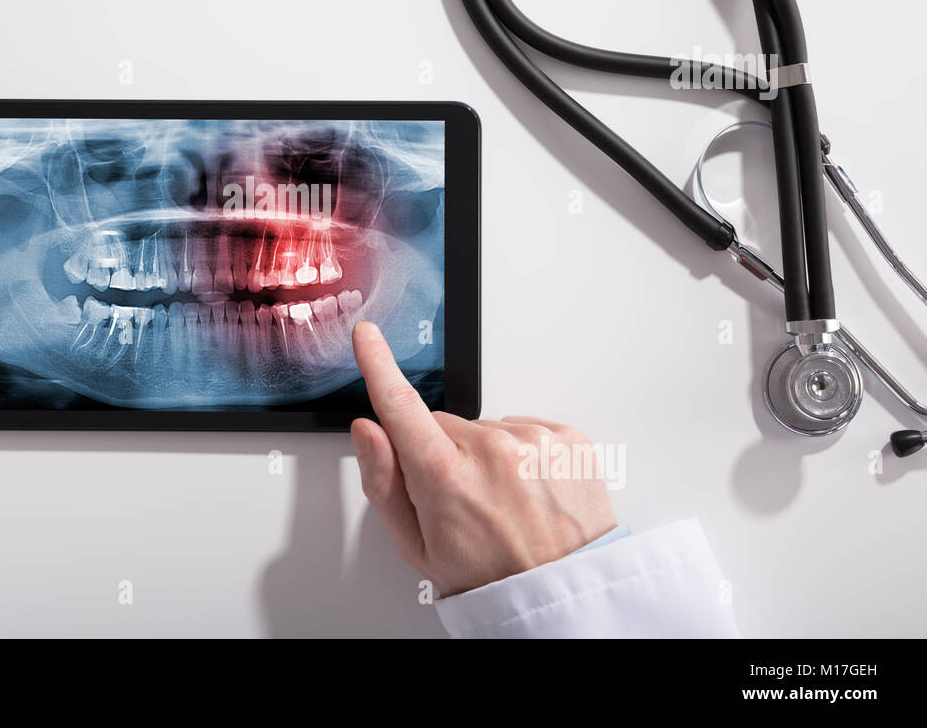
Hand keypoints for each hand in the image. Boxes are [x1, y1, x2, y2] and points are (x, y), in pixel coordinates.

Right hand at [349, 321, 615, 596]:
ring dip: (488, 457)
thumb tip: (368, 431)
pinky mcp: (567, 438)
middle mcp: (491, 450)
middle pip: (444, 426)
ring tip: (503, 503)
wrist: (563, 597)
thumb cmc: (489, 578)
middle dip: (443, 453)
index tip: (367, 336)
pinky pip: (525, 431)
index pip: (400, 405)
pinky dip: (523, 456)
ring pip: (486, 430)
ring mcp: (534, 441)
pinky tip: (527, 491)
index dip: (379, 365)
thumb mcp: (418, 546)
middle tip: (462, 500)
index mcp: (446, 476)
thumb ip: (383, 482)